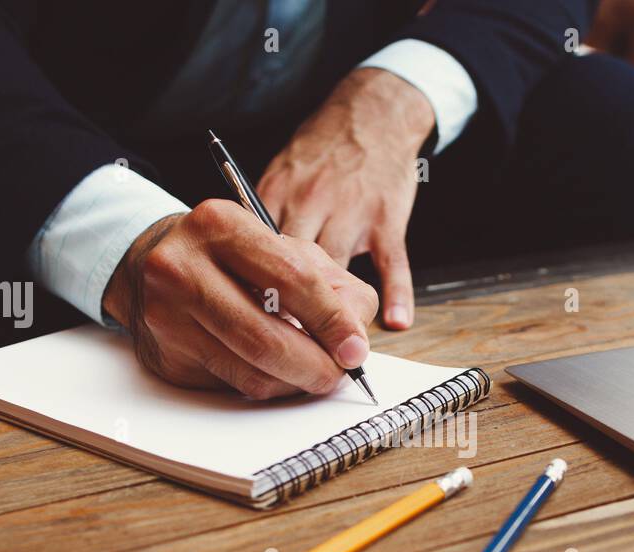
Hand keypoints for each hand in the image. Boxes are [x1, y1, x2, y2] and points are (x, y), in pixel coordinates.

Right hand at [101, 199, 378, 398]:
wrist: (156, 264)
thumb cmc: (234, 258)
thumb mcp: (286, 250)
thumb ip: (335, 287)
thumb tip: (354, 341)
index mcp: (221, 225)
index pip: (291, 279)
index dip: (332, 321)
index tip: (355, 350)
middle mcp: (183, 267)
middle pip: (265, 338)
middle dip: (314, 367)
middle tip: (337, 375)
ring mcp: (166, 315)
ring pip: (248, 372)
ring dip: (293, 383)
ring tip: (311, 373)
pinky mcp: (165, 355)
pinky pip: (230, 385)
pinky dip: (265, 386)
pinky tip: (275, 372)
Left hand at [257, 68, 434, 329]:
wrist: (371, 113)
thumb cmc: (319, 153)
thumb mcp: (278, 177)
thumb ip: (261, 224)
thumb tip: (238, 274)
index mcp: (276, 195)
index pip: (254, 255)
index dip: (250, 297)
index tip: (245, 332)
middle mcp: (310, 204)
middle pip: (292, 271)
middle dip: (286, 314)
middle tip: (285, 355)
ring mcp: (352, 212)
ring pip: (338, 271)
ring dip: (332, 313)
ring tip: (330, 352)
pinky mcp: (387, 218)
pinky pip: (392, 262)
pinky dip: (396, 294)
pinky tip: (394, 323)